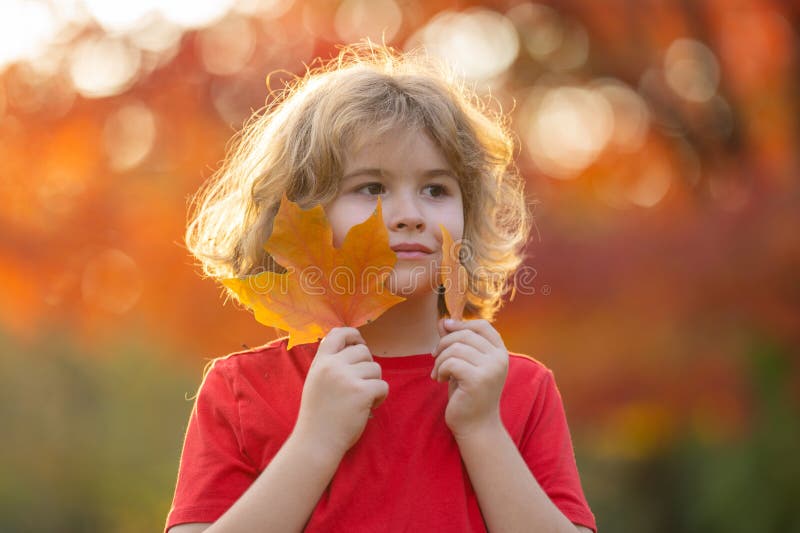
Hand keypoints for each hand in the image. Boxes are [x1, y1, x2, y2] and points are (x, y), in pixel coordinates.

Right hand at [293, 327, 387, 458]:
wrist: (316, 442)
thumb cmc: (319, 414)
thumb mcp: (316, 380)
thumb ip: (331, 363)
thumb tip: (354, 345)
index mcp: (321, 362)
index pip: (338, 333)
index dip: (353, 335)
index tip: (359, 344)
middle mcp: (333, 366)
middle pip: (363, 351)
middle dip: (367, 367)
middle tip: (360, 385)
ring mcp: (347, 378)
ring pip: (376, 369)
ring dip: (373, 383)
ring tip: (361, 399)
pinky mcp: (362, 392)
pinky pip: (383, 385)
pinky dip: (380, 397)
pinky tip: (369, 407)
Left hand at [431, 318, 508, 438]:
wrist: (476, 426)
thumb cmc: (468, 394)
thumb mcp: (464, 363)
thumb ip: (456, 342)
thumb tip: (442, 320)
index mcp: (500, 352)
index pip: (482, 325)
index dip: (461, 324)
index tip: (445, 328)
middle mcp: (500, 358)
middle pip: (464, 335)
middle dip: (444, 344)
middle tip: (435, 358)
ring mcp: (491, 369)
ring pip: (455, 348)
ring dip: (440, 360)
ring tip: (438, 373)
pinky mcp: (478, 380)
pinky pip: (451, 362)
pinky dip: (440, 370)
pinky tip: (440, 380)